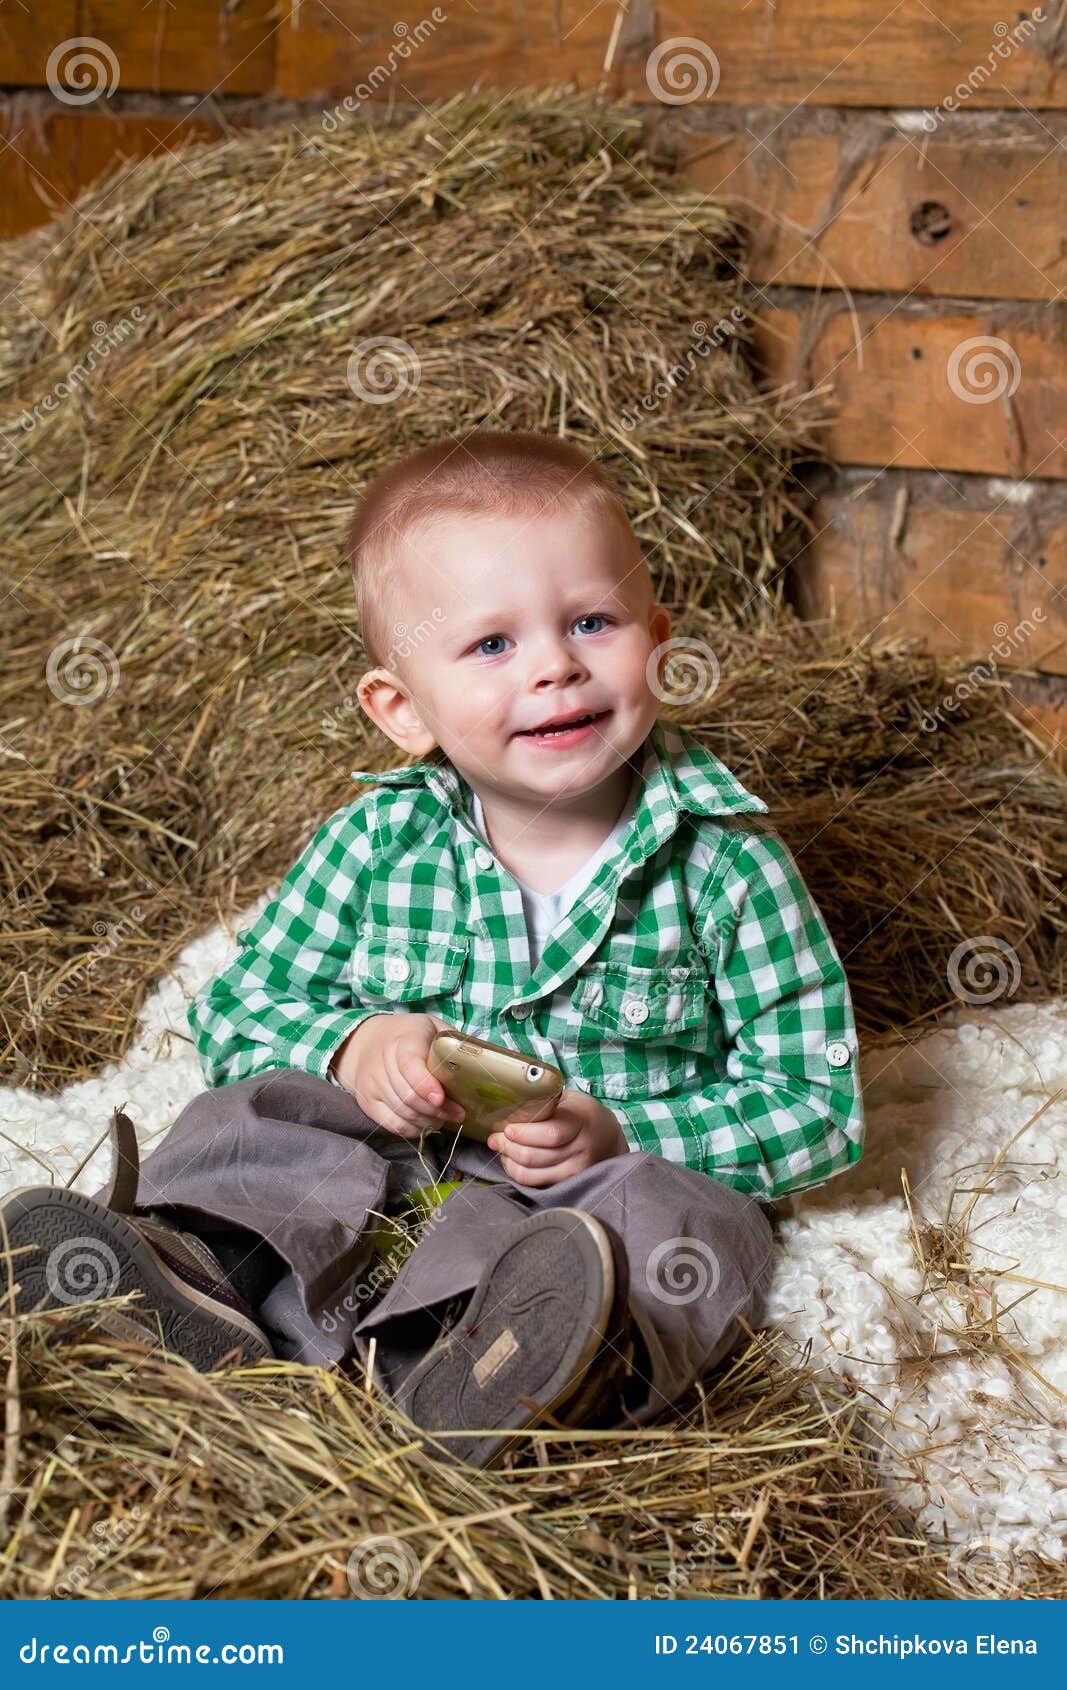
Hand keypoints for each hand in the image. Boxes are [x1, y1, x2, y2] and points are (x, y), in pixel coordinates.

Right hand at [328, 1013, 466, 1139]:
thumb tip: (483, 1062)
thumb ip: (453, 1043)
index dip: (426, 1085)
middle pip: (409, 1096)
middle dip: (437, 1110)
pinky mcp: (367, 1101)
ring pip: (402, 1112)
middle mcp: (382, 1061)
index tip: (441, 1098)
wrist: (367, 1041)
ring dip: (428, 1121)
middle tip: (458, 1114)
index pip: (410, 1066)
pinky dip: (412, 1129)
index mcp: (403, 1040)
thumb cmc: (410, 1035)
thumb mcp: (432, 1027)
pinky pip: (391, 1124)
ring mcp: (371, 1084)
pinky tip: (426, 1124)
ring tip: (444, 1119)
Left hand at [486, 1089, 627, 1186]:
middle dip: (509, 1148)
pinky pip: (535, 1183)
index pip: (551, 1134)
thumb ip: (545, 1102)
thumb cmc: (581, 1114)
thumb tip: (508, 1102)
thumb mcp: (570, 1100)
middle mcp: (581, 1149)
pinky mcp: (568, 1184)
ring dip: (509, 1162)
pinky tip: (512, 1161)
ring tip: (501, 1149)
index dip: (525, 1133)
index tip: (507, 1128)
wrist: (607, 1138)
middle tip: (495, 1138)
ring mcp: (576, 1170)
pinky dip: (518, 1173)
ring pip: (532, 1174)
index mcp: (581, 1122)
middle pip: (536, 1156)